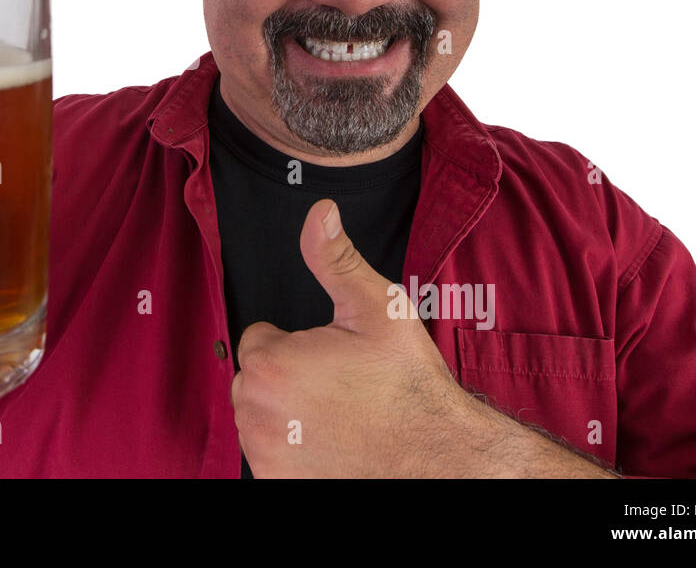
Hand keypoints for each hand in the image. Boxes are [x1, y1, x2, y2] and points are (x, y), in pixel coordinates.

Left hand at [231, 198, 478, 476]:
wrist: (440, 459)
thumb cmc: (409, 387)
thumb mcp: (378, 309)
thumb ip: (335, 259)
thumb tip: (321, 212)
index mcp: (271, 363)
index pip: (260, 340)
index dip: (298, 345)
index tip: (332, 359)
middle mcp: (255, 411)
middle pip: (255, 379)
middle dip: (287, 378)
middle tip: (339, 388)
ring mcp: (263, 454)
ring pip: (261, 417)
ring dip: (287, 414)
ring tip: (338, 416)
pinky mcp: (275, 482)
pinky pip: (269, 453)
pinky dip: (291, 449)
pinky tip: (330, 444)